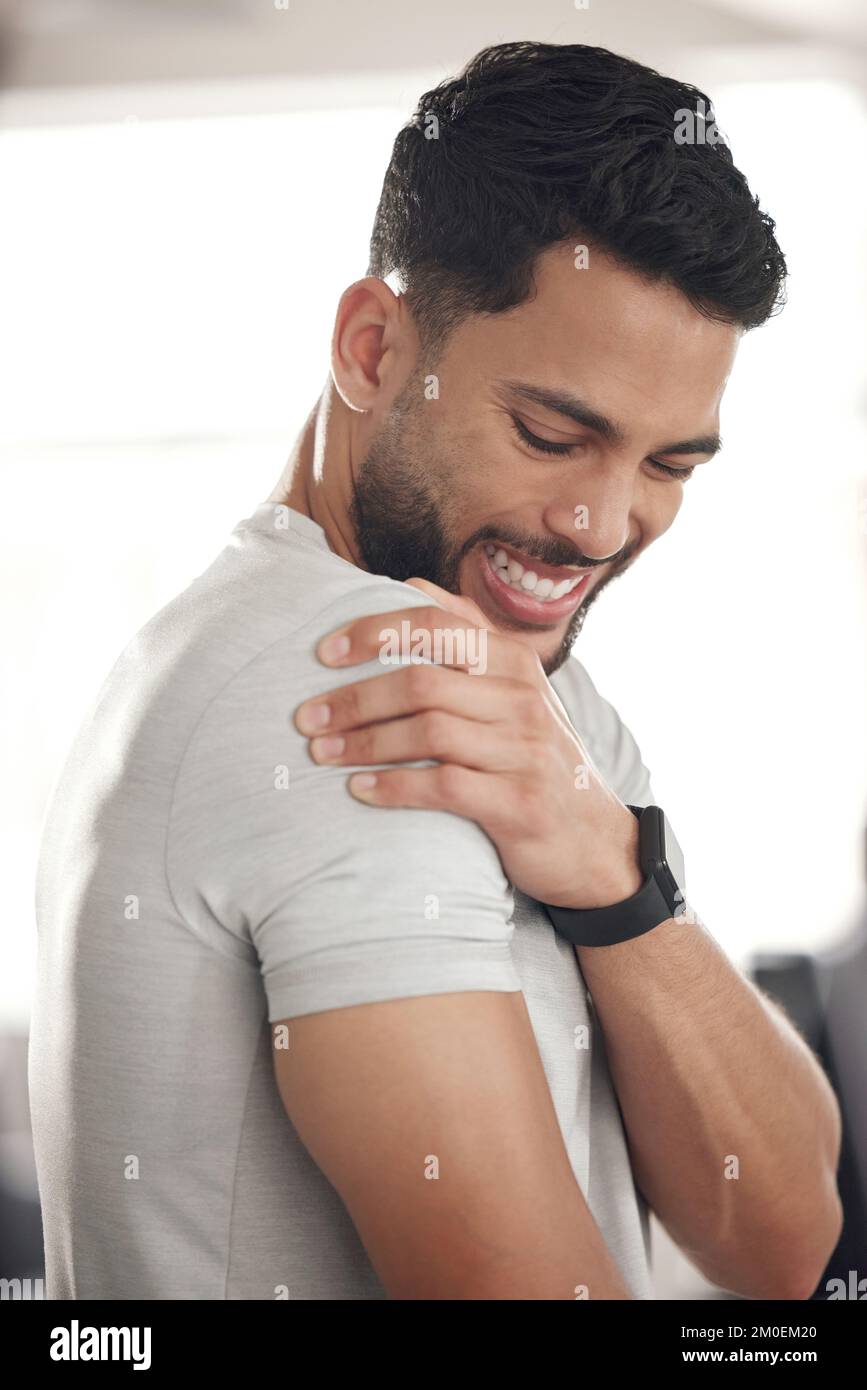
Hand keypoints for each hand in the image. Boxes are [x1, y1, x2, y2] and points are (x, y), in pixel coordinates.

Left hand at [294, 578, 642, 908]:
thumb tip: (409, 583)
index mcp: (515, 660)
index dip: (373, 632)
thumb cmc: (532, 758)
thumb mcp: (513, 691)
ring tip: (321, 753)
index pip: (437, 624)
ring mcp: (525, 750)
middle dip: (354, 698)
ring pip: (427, 732)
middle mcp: (523, 697)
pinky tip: (359, 790)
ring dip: (363, 744)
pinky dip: (393, 787)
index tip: (323, 653)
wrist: (593, 840)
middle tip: (306, 717)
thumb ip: (468, 639)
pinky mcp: (519, 802)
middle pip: (422, 681)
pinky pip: (442, 786)